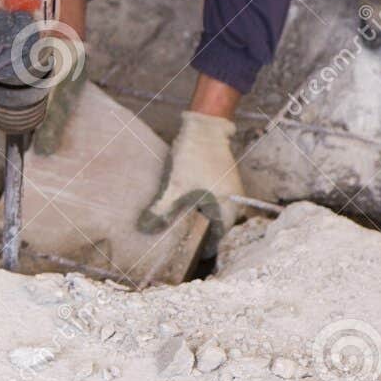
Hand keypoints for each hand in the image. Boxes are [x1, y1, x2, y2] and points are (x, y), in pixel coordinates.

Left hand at [138, 111, 245, 246]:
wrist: (204, 127)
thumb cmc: (194, 157)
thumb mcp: (175, 186)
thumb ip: (162, 210)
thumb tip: (146, 229)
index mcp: (228, 208)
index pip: (217, 239)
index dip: (201, 248)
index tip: (185, 254)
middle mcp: (235, 202)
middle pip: (217, 228)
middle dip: (199, 235)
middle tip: (179, 241)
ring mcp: (232, 191)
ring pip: (216, 214)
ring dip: (201, 220)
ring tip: (180, 224)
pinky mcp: (225, 182)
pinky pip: (215, 202)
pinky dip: (203, 207)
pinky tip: (186, 206)